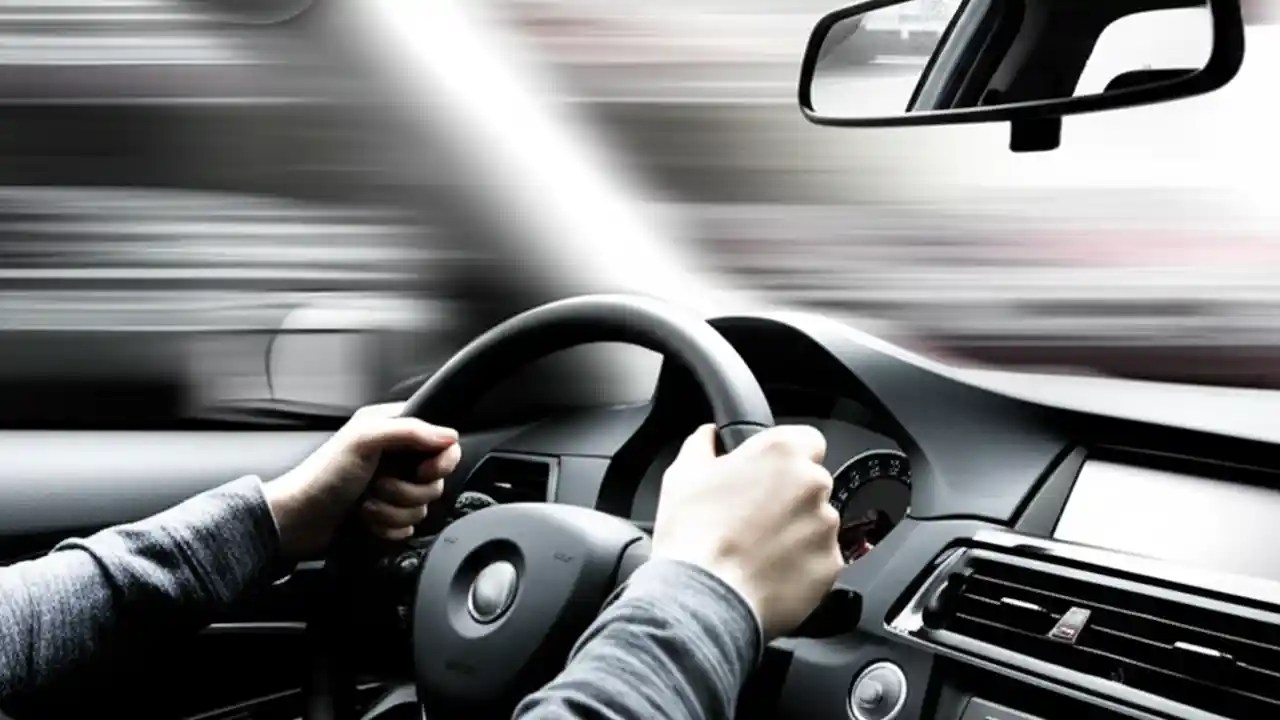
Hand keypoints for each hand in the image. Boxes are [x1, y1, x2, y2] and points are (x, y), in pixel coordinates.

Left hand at [263, 403, 461, 559]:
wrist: (297, 521)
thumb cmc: (322, 476)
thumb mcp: (364, 440)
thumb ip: (410, 431)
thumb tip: (449, 436)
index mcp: (393, 430)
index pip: (443, 441)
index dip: (441, 460)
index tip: (423, 471)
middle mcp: (397, 458)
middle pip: (436, 480)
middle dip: (407, 491)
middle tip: (378, 485)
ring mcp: (392, 489)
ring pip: (422, 507)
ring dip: (392, 511)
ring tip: (366, 505)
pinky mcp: (387, 516)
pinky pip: (409, 528)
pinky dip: (387, 528)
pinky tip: (366, 521)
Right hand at [651, 424, 841, 639]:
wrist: (704, 599)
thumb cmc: (692, 535)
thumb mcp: (682, 475)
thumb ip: (703, 445)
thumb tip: (709, 436)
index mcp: (781, 452)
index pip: (807, 440)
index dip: (787, 457)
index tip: (768, 473)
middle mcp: (812, 485)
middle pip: (811, 483)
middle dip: (789, 497)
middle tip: (754, 517)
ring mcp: (825, 527)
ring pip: (817, 522)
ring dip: (796, 531)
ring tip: (757, 550)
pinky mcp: (831, 565)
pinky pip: (820, 558)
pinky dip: (801, 564)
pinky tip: (769, 571)